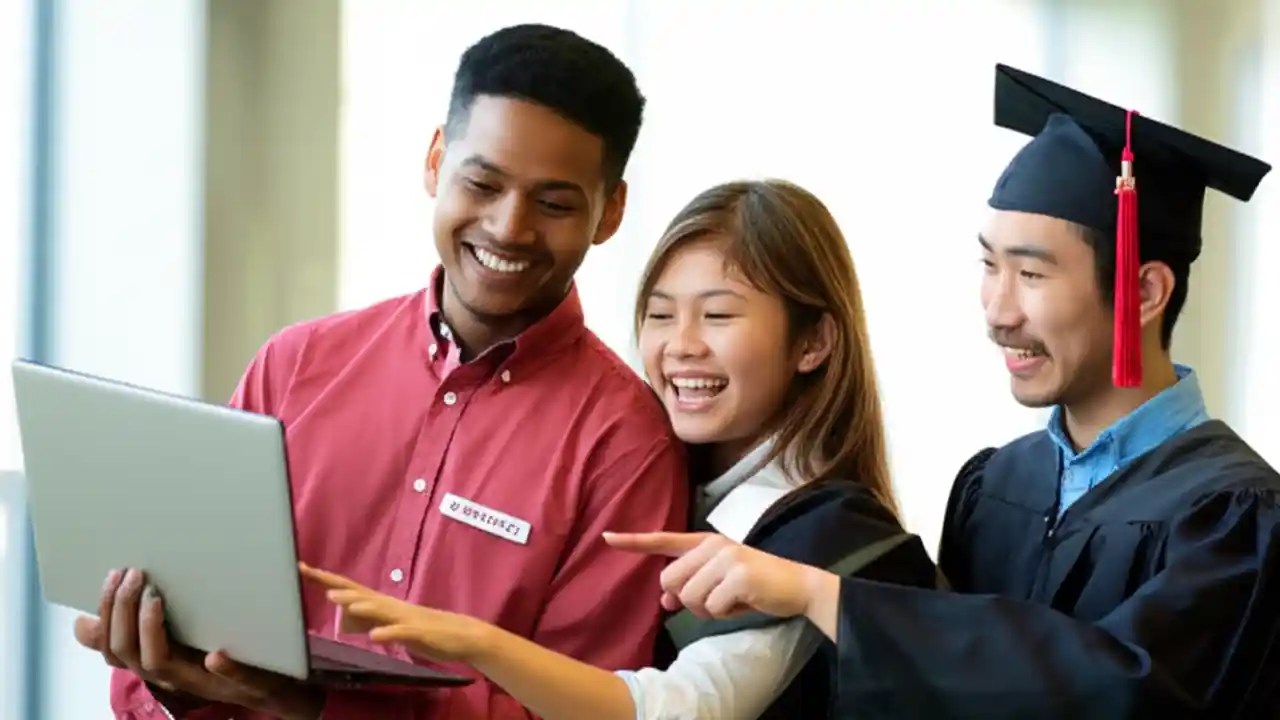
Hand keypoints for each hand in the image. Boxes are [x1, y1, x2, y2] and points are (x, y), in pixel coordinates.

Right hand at [73, 568, 323, 719]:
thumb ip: (146, 628)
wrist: (281, 686)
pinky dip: (222, 668)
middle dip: (123, 612)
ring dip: (151, 631)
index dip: (106, 615)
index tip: (113, 574)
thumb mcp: (185, 640)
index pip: (114, 648)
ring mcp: (209, 682)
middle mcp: (176, 676)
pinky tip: (215, 654)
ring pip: (162, 667)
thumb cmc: (228, 657)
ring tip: (154, 597)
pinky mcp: (248, 685)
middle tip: (134, 574)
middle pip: (129, 653)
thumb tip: (83, 622)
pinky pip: (232, 681)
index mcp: (162, 661)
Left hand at [298, 562, 490, 664]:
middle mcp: (391, 607)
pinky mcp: (418, 633)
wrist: (461, 635)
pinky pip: (401, 633)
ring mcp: (405, 619)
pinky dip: (387, 634)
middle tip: (312, 575)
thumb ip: (370, 619)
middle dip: (336, 586)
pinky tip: (375, 636)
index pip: (350, 589)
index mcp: (383, 605)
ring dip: (358, 604)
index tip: (302, 569)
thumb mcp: (390, 625)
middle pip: (361, 593)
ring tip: (337, 600)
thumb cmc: (424, 630)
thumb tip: (347, 616)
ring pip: (379, 609)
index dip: (326, 580)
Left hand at [603, 531, 834, 620]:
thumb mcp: (719, 584)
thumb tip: (665, 602)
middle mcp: (712, 545)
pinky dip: (725, 614)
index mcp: (705, 542)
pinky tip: (744, 603)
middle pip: (670, 582)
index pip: (663, 540)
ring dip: (708, 610)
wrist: (796, 586)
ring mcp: (726, 558)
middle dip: (689, 600)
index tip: (607, 537)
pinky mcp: (738, 576)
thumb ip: (690, 586)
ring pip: (689, 598)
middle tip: (718, 598)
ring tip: (732, 599)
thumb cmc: (754, 586)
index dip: (633, 541)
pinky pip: (712, 608)